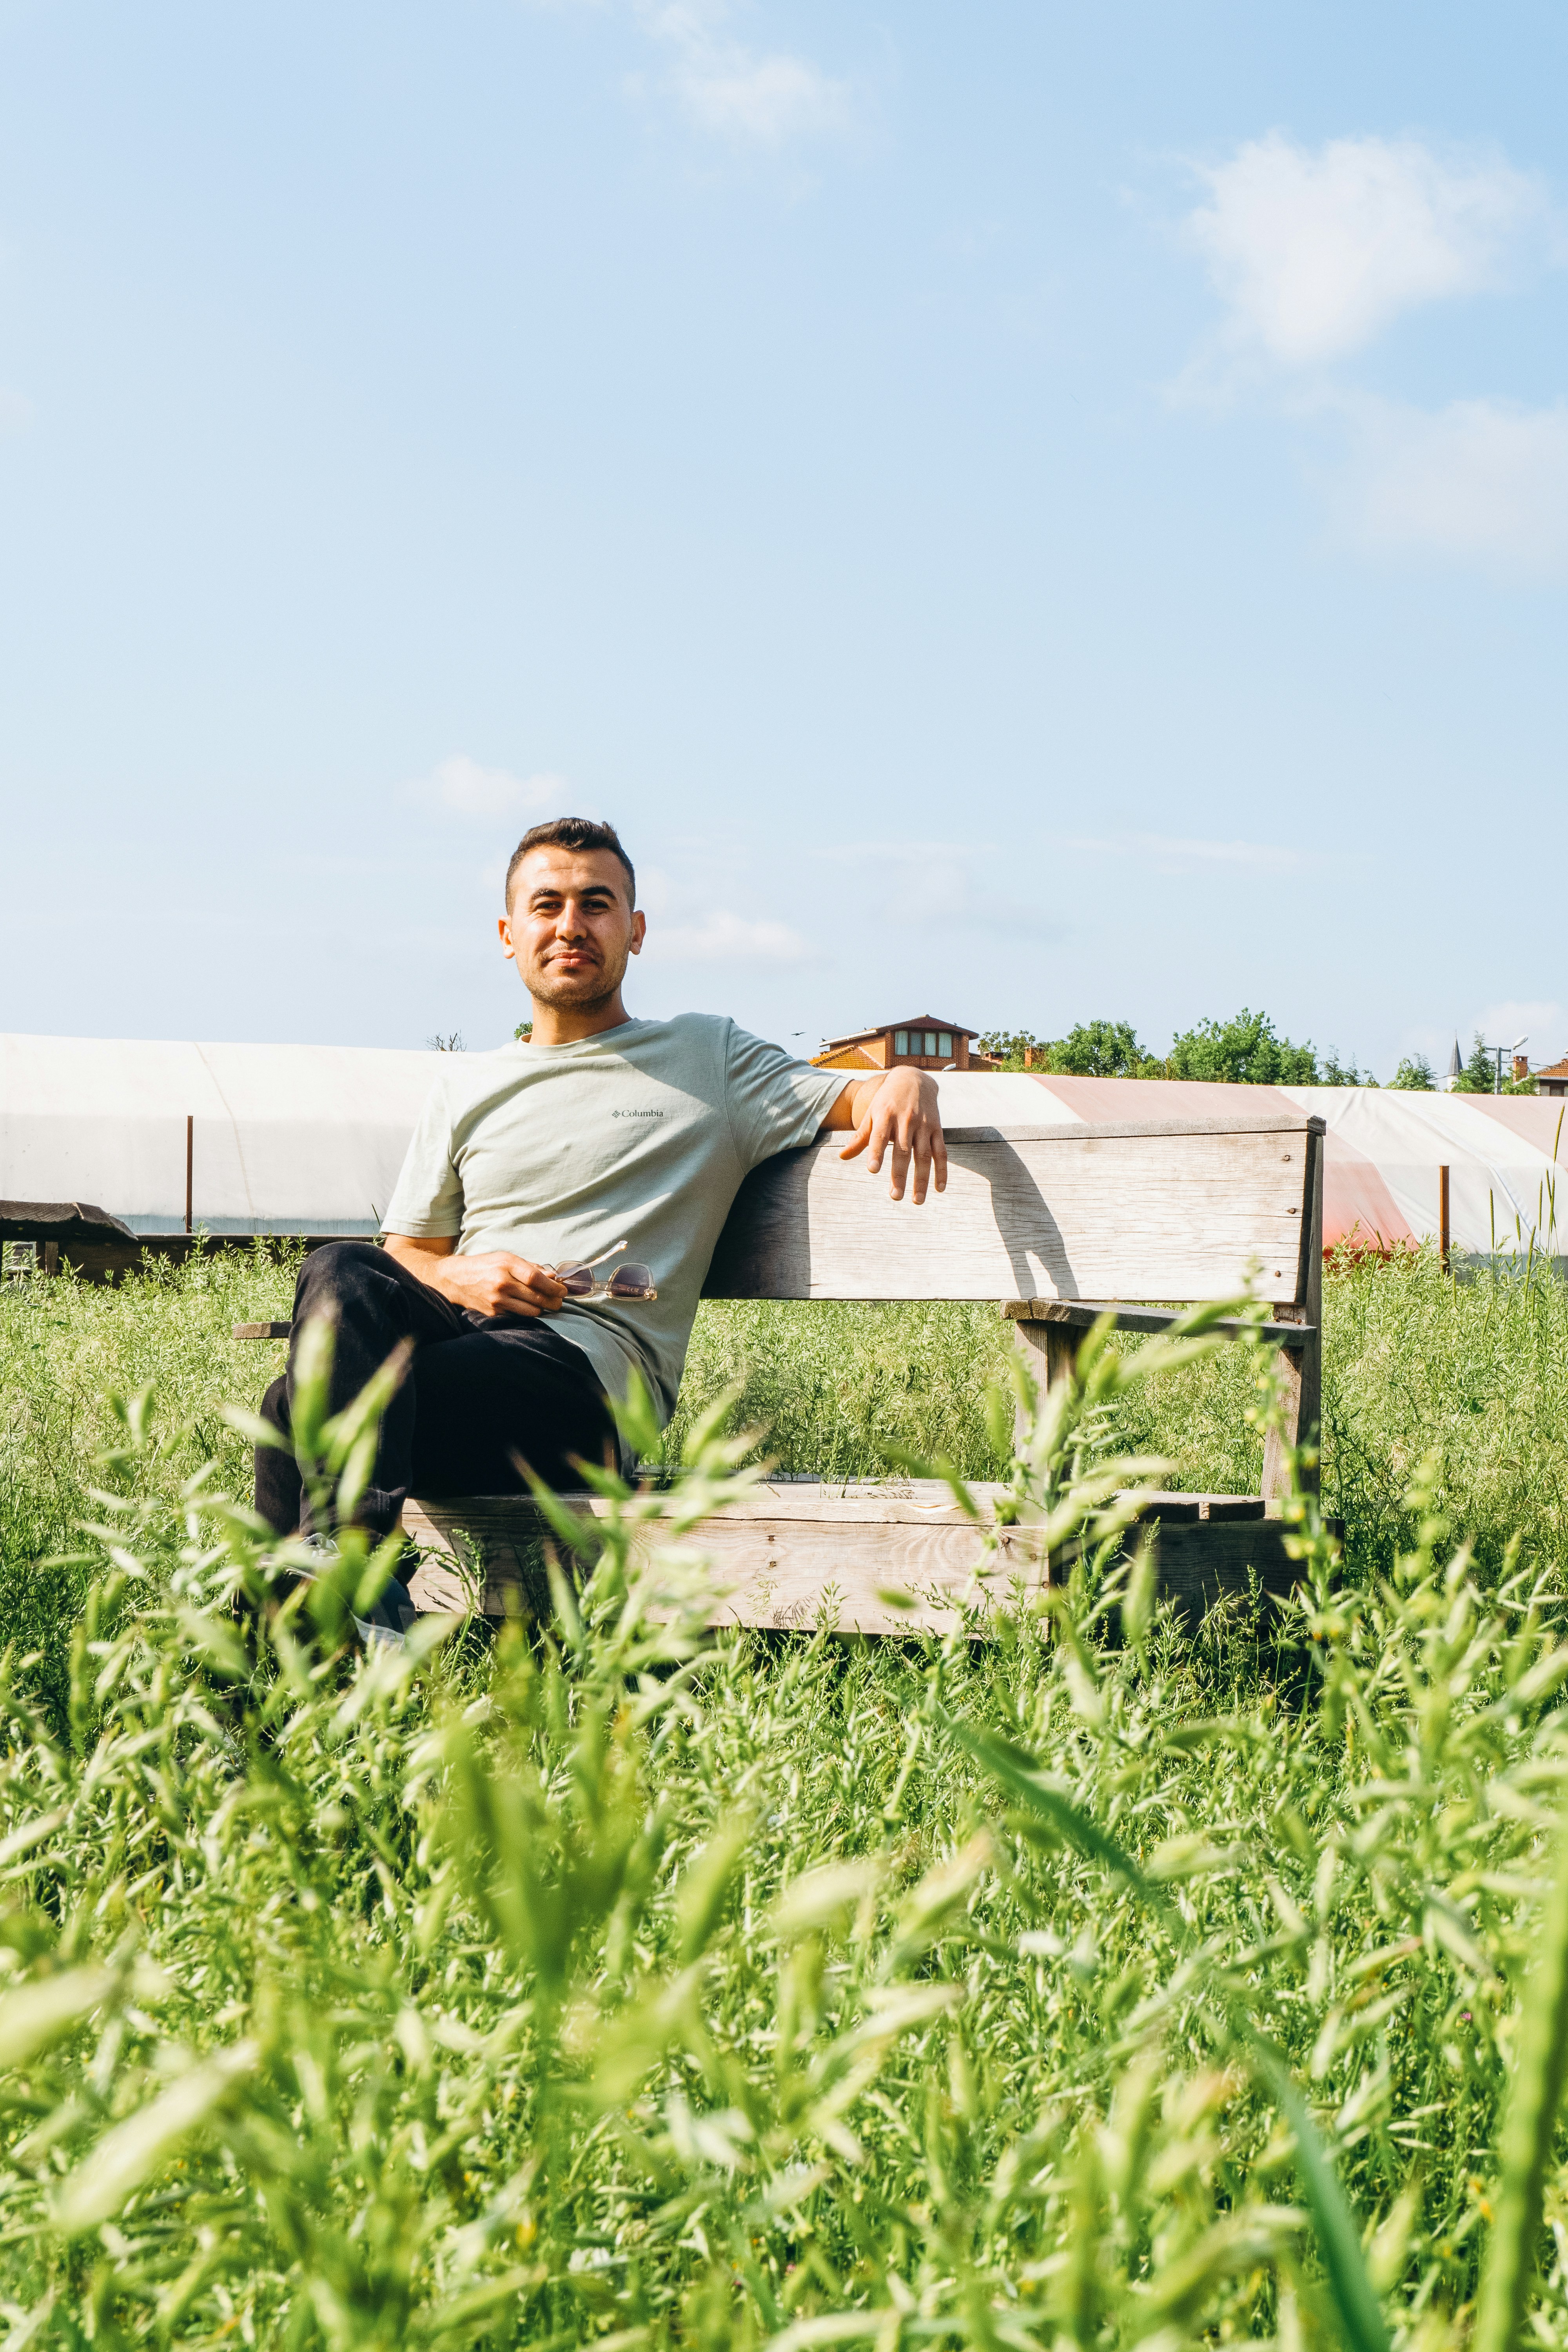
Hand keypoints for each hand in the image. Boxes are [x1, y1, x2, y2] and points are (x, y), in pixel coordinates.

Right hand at [424, 1250, 568, 1319]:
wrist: (455, 1279)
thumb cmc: (485, 1266)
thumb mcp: (506, 1258)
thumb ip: (531, 1267)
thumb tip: (553, 1278)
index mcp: (506, 1265)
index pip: (536, 1278)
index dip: (554, 1287)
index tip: (563, 1290)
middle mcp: (502, 1283)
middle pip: (537, 1297)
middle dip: (554, 1301)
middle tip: (559, 1301)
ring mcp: (497, 1301)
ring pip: (531, 1311)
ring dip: (542, 1309)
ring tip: (544, 1304)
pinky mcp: (493, 1313)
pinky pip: (518, 1317)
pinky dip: (526, 1313)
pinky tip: (527, 1307)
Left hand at [837, 1068, 947, 1202]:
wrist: (914, 1079)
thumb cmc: (887, 1101)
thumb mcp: (872, 1114)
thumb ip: (860, 1137)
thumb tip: (842, 1157)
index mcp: (885, 1115)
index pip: (880, 1136)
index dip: (876, 1153)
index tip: (873, 1170)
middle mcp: (906, 1120)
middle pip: (903, 1151)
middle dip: (899, 1175)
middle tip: (895, 1197)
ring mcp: (923, 1125)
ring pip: (924, 1155)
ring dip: (921, 1179)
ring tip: (917, 1200)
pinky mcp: (937, 1129)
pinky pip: (941, 1152)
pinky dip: (941, 1171)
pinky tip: (939, 1188)